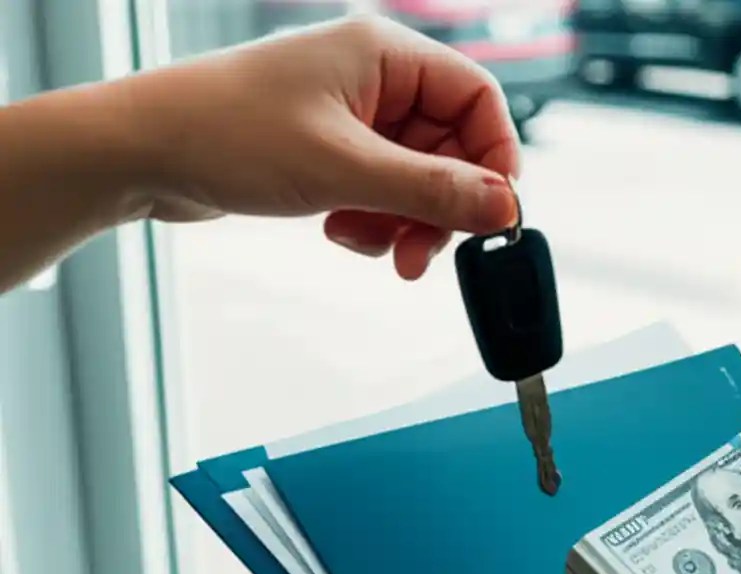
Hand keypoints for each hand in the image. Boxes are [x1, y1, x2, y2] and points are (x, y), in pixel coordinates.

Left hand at [125, 16, 519, 278]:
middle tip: (422, 255)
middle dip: (441, 206)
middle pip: (452, 147)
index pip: (478, 100)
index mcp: (386, 54)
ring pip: (418, 177)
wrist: (139, 153)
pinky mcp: (330, 150)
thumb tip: (504, 207)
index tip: (491, 214)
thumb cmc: (227, 134)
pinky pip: (383, 191)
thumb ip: (433, 191)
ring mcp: (352, 115)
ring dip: (406, 221)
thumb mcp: (344, 169)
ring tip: (371, 245)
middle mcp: (376, 79)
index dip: (494, 159)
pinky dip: (375, 220)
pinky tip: (340, 231)